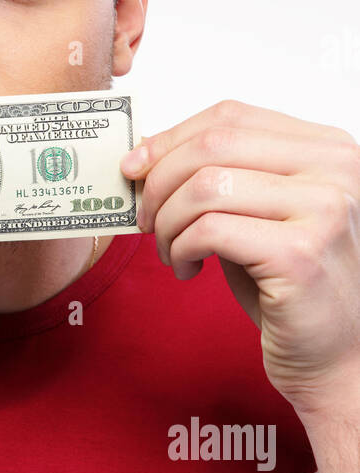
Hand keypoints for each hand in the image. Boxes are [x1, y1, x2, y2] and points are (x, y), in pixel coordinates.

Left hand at [120, 99, 359, 417]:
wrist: (337, 357)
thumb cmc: (291, 286)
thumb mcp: (258, 214)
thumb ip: (221, 176)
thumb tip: (147, 152)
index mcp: (326, 149)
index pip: (232, 115)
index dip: (172, 138)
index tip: (135, 167)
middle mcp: (335, 169)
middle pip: (215, 144)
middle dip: (160, 181)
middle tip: (145, 219)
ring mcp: (324, 209)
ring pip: (206, 186)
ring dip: (168, 222)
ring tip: (170, 252)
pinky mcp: (300, 255)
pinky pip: (210, 230)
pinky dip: (181, 248)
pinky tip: (188, 269)